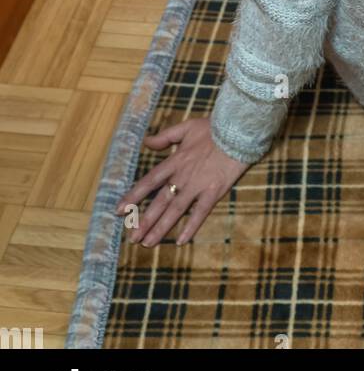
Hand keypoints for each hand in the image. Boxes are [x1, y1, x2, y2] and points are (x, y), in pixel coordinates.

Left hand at [115, 116, 248, 247]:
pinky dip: (191, 227)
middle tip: (132, 238)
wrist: (238, 132)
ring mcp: (197, 186)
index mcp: (175, 161)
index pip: (149, 181)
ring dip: (161, 228)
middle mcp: (182, 177)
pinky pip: (200, 213)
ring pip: (175, 211)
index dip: (133, 196)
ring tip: (148, 243)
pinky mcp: (213, 192)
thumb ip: (165, 136)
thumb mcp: (186, 127)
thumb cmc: (213, 128)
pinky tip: (181, 241)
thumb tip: (146, 142)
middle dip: (144, 220)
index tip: (119, 210)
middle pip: (159, 202)